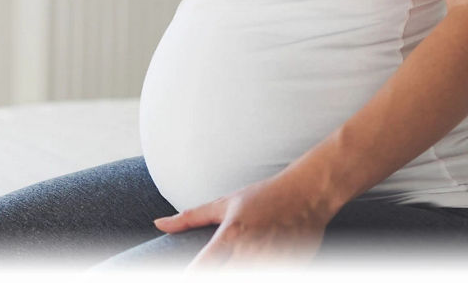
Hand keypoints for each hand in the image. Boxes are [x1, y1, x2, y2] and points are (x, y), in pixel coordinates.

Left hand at [152, 170, 335, 269]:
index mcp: (231, 234)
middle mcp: (251, 251)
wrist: (309, 193)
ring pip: (251, 278)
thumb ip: (189, 218)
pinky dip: (264, 274)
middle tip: (212, 270)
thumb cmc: (263, 196)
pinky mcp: (293, 268)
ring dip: (242, 274)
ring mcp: (274, 262)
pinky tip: (258, 265)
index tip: (183, 277)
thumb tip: (158, 224)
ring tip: (237, 263)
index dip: (193, 275)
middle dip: (219, 275)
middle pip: (227, 276)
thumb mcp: (224, 203)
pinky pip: (275, 277)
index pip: (205, 266)